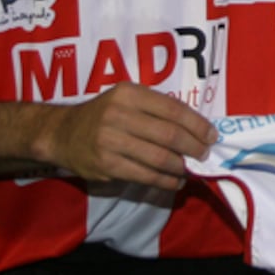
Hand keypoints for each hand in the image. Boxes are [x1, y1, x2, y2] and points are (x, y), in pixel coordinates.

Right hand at [37, 82, 218, 189]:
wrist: (63, 133)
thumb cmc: (104, 114)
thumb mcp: (127, 98)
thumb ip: (157, 108)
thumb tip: (197, 128)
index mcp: (130, 94)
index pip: (173, 109)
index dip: (197, 125)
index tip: (211, 136)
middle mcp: (119, 114)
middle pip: (169, 135)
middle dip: (194, 147)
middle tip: (204, 154)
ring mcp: (111, 141)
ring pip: (159, 158)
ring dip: (180, 167)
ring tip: (189, 169)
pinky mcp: (107, 165)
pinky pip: (145, 175)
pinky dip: (165, 181)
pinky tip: (174, 181)